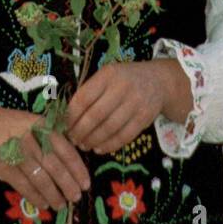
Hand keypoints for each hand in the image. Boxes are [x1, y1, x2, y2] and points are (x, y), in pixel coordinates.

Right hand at [0, 103, 89, 211]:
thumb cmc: (10, 125)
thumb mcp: (33, 122)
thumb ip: (52, 136)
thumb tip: (74, 160)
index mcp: (42, 127)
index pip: (65, 150)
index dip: (78, 169)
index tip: (86, 183)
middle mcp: (31, 139)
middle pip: (55, 167)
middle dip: (68, 185)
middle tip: (76, 197)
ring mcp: (17, 154)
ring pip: (40, 179)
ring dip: (54, 195)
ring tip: (61, 204)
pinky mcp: (4, 168)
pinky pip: (24, 186)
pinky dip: (36, 197)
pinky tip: (44, 203)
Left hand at [66, 59, 191, 155]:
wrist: (158, 81)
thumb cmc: (123, 80)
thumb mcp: (106, 76)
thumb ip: (90, 91)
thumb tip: (67, 117)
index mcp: (107, 75)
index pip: (83, 98)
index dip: (71, 116)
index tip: (64, 125)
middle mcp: (122, 88)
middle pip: (95, 116)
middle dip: (80, 131)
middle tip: (73, 139)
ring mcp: (135, 103)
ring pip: (109, 128)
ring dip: (93, 140)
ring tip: (84, 145)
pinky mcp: (145, 118)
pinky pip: (124, 136)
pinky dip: (109, 145)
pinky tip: (99, 148)